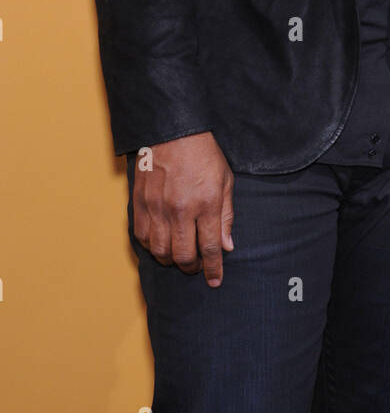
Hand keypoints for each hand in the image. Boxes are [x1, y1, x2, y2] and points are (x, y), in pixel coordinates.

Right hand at [133, 131, 234, 286]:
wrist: (172, 131)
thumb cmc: (203, 154)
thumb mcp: (225, 181)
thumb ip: (226, 215)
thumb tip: (227, 246)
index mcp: (205, 203)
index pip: (209, 247)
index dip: (213, 269)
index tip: (215, 281)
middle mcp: (180, 209)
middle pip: (182, 255)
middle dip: (191, 268)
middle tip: (196, 267)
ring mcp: (157, 207)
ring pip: (160, 251)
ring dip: (170, 260)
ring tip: (179, 257)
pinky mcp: (140, 203)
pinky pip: (142, 237)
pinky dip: (151, 247)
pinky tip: (160, 244)